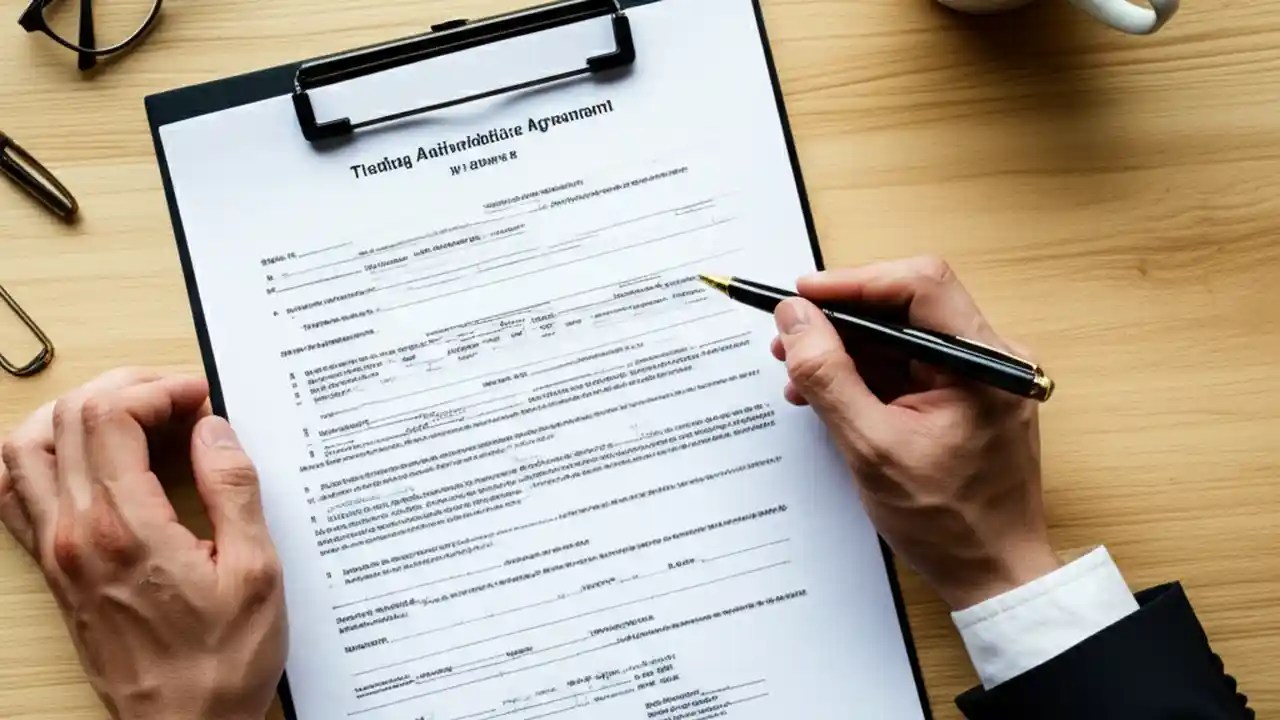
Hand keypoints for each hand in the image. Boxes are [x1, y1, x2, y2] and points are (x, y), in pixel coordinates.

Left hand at [0, 369, 285, 719]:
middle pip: (70, 417)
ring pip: (29, 447)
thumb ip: (233, 488)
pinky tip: (90, 459)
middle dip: (127, 388)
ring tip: (133, 416)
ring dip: (77, 414)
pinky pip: (18, 493)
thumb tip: (214, 428)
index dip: (159, 388)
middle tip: (177, 398)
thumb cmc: (222, 662)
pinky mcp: (53, 570)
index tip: (202, 396)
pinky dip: (44, 457)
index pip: (111, 415)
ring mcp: (56, 551)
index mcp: (126, 528)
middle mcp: (76, 534)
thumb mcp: (256, 571)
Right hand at [771, 257, 1060, 608]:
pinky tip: (826, 393)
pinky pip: (906, 366)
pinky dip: (863, 374)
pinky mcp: (962, 396)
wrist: (993, 574)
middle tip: (789, 337)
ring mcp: (977, 377)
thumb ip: (829, 377)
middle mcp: (989, 358)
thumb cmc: (950, 524)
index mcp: (982, 364)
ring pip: (900, 336)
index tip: (804, 296)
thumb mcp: (872, 448)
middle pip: (906, 305)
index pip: (919, 286)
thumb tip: (795, 319)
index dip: (854, 282)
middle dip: (840, 318)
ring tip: (797, 372)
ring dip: (846, 348)